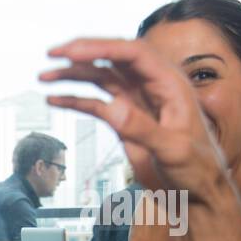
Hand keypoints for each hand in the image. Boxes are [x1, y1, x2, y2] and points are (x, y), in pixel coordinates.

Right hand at [40, 37, 226, 199]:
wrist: (195, 192)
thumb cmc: (195, 169)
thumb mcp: (173, 150)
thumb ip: (143, 129)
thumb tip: (112, 109)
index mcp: (170, 84)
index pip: (134, 54)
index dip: (102, 48)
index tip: (73, 52)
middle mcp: (152, 86)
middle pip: (114, 58)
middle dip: (82, 52)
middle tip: (53, 54)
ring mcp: (137, 101)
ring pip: (101, 77)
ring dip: (73, 74)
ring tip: (45, 76)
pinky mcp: (124, 118)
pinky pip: (96, 102)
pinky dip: (75, 99)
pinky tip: (55, 99)